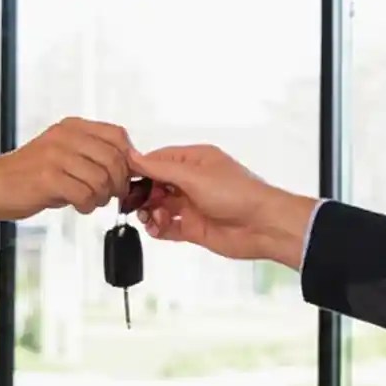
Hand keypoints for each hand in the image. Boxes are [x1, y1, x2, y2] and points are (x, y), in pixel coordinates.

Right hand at [0, 117, 135, 221]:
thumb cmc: (34, 174)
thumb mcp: (65, 154)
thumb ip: (94, 154)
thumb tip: (132, 165)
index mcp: (72, 127)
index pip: (117, 135)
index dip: (128, 159)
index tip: (124, 176)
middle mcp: (65, 136)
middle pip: (114, 159)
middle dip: (119, 183)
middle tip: (111, 195)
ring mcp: (55, 156)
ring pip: (101, 179)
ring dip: (102, 197)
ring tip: (91, 201)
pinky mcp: (48, 178)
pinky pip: (85, 194)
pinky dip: (88, 205)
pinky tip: (79, 206)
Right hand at [127, 145, 318, 269]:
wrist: (263, 226)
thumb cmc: (237, 194)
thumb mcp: (193, 175)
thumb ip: (160, 169)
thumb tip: (133, 156)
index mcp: (195, 160)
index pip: (158, 160)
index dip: (140, 168)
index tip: (122, 178)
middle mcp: (193, 181)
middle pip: (155, 184)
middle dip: (142, 194)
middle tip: (132, 203)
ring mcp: (193, 205)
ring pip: (159, 206)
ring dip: (150, 212)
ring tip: (153, 217)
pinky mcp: (194, 227)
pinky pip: (168, 227)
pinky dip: (159, 228)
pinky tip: (158, 228)